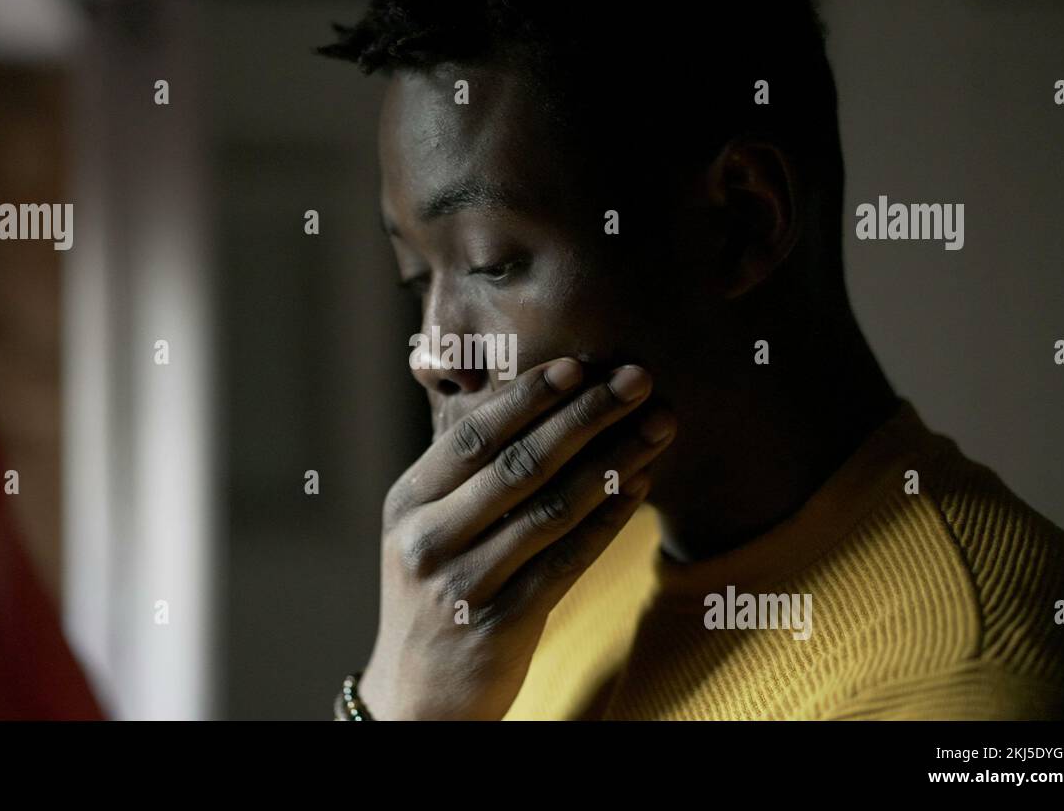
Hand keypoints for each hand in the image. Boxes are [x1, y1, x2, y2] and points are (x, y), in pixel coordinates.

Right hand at [358, 358, 675, 719]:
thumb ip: (465, 476)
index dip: (528, 397)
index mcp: (407, 503)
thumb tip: (536, 402)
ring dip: (613, 460)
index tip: (580, 365)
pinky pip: (568, 560)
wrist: (417, 698)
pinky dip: (609, 518)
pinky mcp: (503, 624)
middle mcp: (427, 540)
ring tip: (656, 427)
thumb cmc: (434, 596)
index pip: (472, 436)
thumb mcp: (426, 531)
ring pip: (551, 508)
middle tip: (637, 380)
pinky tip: (640, 486)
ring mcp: (464, 584)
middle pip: (518, 464)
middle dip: (586, 416)